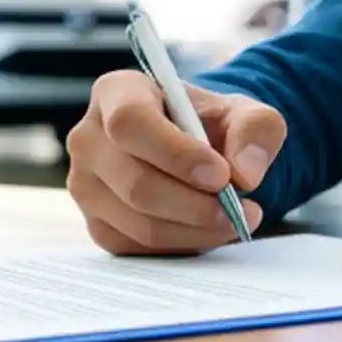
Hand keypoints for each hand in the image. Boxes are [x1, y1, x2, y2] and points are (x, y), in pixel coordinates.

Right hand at [65, 70, 285, 253]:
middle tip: (239, 209)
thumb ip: (255, 130)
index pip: (130, 122)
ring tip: (234, 219)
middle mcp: (89, 138)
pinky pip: (140, 248)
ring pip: (140, 222)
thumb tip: (245, 173)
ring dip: (196, 229)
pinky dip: (183, 244)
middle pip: (135, 182)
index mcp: (116, 93)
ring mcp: (85, 185)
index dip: (175, 153)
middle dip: (195, 204)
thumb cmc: (211, 126)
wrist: (196, 154)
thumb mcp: (244, 113)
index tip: (220, 174)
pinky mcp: (97, 225)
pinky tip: (208, 229)